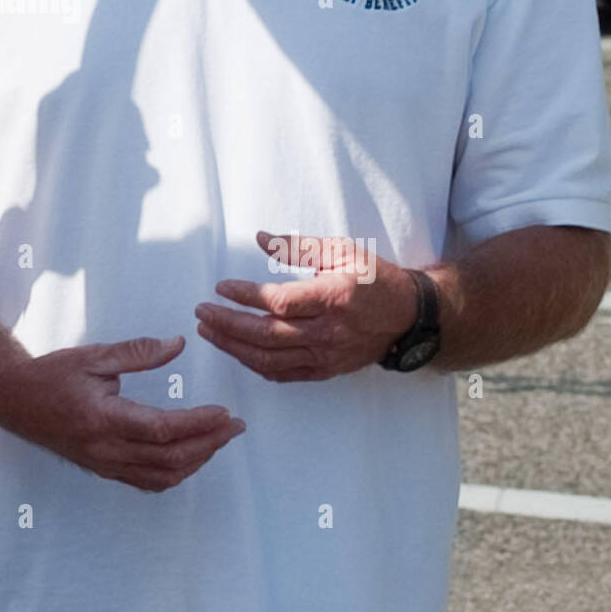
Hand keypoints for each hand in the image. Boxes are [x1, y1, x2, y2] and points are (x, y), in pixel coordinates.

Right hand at [0, 335, 243, 492]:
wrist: (14, 399)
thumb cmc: (53, 374)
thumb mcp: (94, 355)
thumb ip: (138, 352)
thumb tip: (177, 344)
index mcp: (104, 418)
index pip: (162, 429)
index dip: (199, 425)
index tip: (225, 414)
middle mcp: (106, 449)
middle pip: (170, 459)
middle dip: (209, 444)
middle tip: (235, 426)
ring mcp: (104, 464)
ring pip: (161, 476)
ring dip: (196, 461)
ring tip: (218, 439)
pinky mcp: (103, 469)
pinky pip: (146, 481)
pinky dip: (175, 472)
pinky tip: (189, 456)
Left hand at [194, 230, 417, 382]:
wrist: (408, 318)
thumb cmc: (375, 279)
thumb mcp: (342, 250)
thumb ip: (299, 247)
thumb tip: (259, 237)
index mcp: (334, 298)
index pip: (279, 303)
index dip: (246, 297)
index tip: (221, 287)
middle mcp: (329, 332)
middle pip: (267, 336)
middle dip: (228, 325)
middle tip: (202, 312)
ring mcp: (327, 356)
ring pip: (270, 360)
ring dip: (234, 348)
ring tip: (209, 331)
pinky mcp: (325, 370)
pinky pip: (283, 374)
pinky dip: (255, 364)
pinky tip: (237, 351)